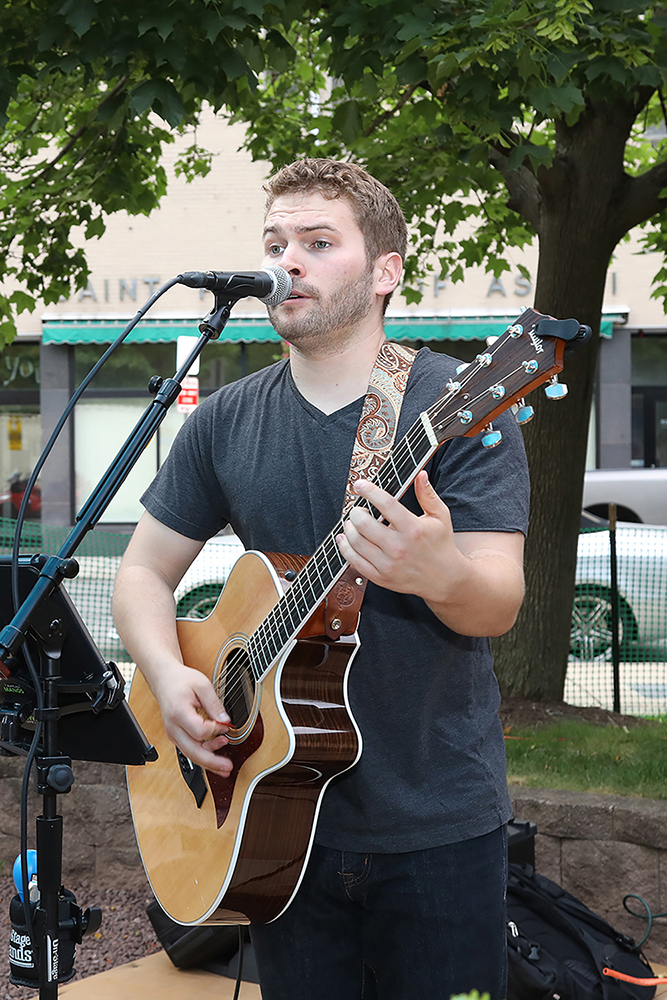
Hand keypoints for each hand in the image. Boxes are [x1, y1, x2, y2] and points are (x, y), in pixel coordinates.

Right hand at [151, 660, 232, 776]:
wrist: (165, 680)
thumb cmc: (181, 681)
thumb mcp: (202, 685)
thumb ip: (215, 704)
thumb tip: (226, 721)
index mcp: (179, 712)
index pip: (199, 731)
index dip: (215, 730)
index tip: (226, 725)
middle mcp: (173, 727)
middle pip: (193, 751)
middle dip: (211, 762)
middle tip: (228, 766)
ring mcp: (173, 734)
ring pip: (190, 755)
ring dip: (208, 762)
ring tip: (225, 765)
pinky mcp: (176, 737)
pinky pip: (189, 750)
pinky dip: (202, 755)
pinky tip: (215, 757)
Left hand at [335, 470, 461, 602]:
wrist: (444, 579)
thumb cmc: (441, 544)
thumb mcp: (440, 516)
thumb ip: (428, 494)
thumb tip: (420, 474)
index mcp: (413, 529)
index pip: (385, 504)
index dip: (369, 491)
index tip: (360, 485)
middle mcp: (399, 547)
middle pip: (364, 523)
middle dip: (356, 511)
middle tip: (358, 509)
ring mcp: (388, 564)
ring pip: (355, 541)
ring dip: (349, 527)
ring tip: (353, 523)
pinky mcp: (381, 577)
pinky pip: (354, 561)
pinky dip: (344, 547)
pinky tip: (345, 539)